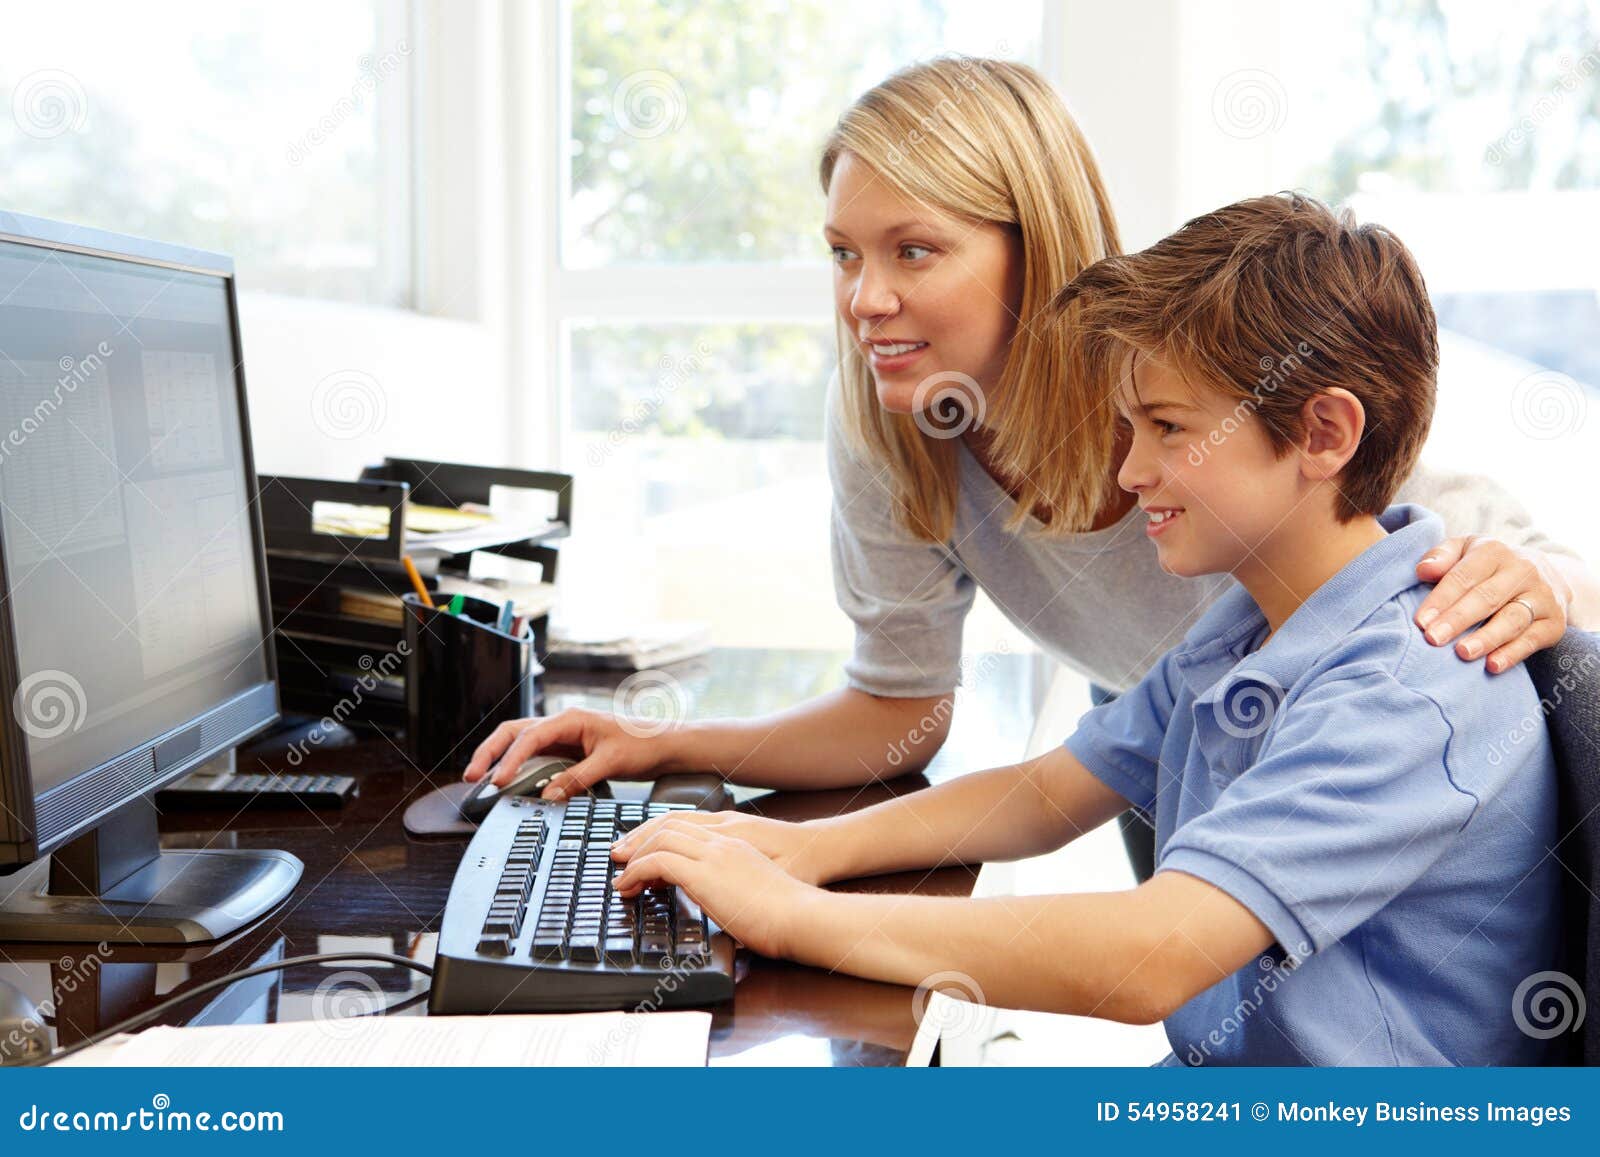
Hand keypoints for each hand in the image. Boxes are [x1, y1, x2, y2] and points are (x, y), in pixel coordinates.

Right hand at [460, 707, 675, 798]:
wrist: (664, 744)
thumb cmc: (643, 744)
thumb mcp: (611, 763)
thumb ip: (577, 778)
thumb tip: (548, 796)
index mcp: (570, 719)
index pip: (530, 737)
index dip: (510, 759)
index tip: (498, 781)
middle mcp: (562, 723)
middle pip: (513, 733)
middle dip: (489, 752)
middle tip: (471, 777)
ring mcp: (562, 736)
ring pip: (520, 742)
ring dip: (499, 759)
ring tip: (481, 781)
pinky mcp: (566, 749)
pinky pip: (534, 755)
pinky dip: (518, 766)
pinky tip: (509, 782)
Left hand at [610, 817, 819, 959]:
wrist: (802, 916)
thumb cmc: (788, 915)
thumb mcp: (756, 895)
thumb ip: (736, 893)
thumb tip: (724, 912)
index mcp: (736, 846)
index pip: (688, 828)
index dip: (660, 837)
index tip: (643, 855)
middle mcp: (723, 843)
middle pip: (669, 826)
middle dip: (639, 840)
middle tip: (620, 858)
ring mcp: (714, 855)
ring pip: (659, 839)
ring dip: (634, 856)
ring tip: (621, 878)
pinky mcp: (704, 873)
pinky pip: (657, 861)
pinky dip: (636, 871)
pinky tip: (629, 887)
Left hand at [1415, 536, 1571, 673]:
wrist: (1548, 575)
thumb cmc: (1489, 566)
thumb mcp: (1465, 549)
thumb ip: (1441, 556)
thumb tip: (1423, 570)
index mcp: (1494, 552)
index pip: (1463, 576)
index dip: (1441, 599)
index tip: (1421, 621)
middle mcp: (1523, 571)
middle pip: (1487, 597)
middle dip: (1458, 620)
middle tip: (1434, 639)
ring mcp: (1542, 597)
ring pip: (1512, 619)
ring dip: (1487, 638)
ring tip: (1463, 653)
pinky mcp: (1554, 622)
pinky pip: (1533, 639)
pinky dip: (1513, 653)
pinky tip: (1493, 666)